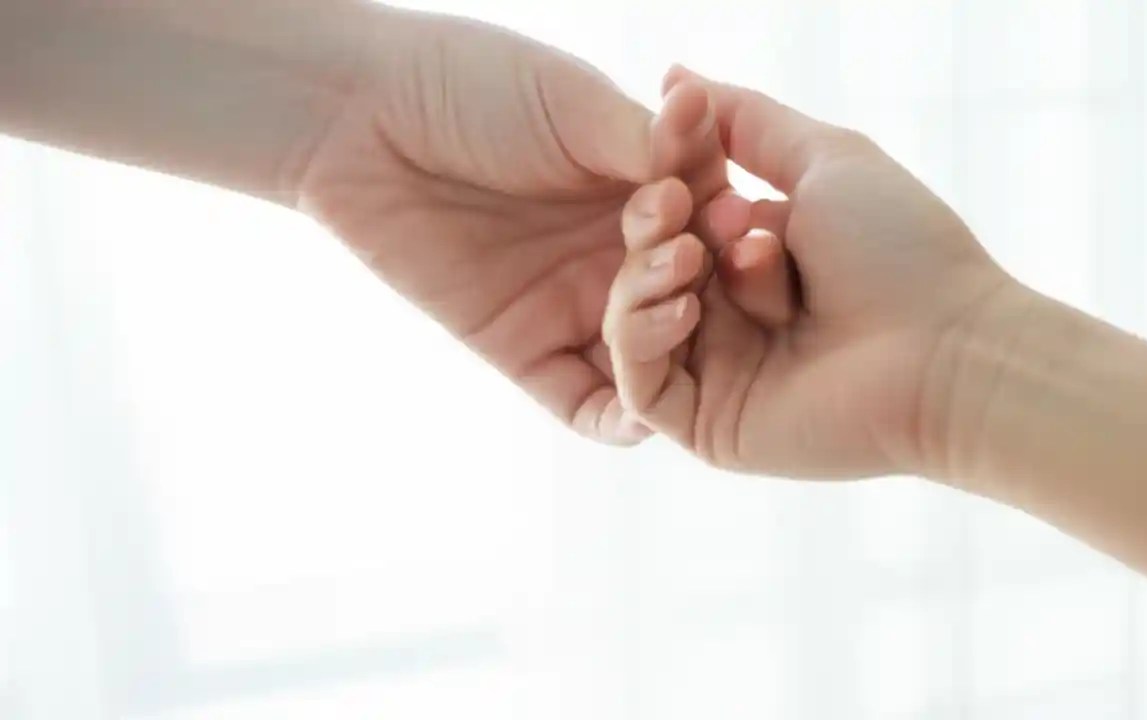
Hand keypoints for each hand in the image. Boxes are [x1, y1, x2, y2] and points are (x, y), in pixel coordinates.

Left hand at [296, 12, 734, 444]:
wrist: (359, 118)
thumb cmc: (469, 85)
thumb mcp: (573, 104)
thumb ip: (645, 142)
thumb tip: (710, 163)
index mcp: (641, 184)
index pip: (709, 217)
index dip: (721, 221)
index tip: (720, 210)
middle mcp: (616, 250)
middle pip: (690, 292)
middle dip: (694, 277)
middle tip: (679, 253)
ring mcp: (574, 304)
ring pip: (650, 355)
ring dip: (669, 340)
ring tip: (667, 303)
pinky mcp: (526, 351)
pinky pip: (585, 405)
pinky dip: (622, 419)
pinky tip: (643, 406)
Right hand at [604, 69, 1009, 477]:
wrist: (947, 351)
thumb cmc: (902, 251)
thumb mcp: (824, 159)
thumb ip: (749, 121)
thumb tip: (677, 77)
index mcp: (755, 252)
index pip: (679, 208)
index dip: (670, 166)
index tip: (677, 119)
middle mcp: (730, 311)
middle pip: (646, 258)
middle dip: (655, 220)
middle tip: (689, 202)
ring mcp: (717, 369)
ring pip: (632, 314)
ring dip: (648, 272)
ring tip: (701, 256)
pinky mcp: (708, 426)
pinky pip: (638, 381)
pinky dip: (642, 332)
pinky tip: (688, 303)